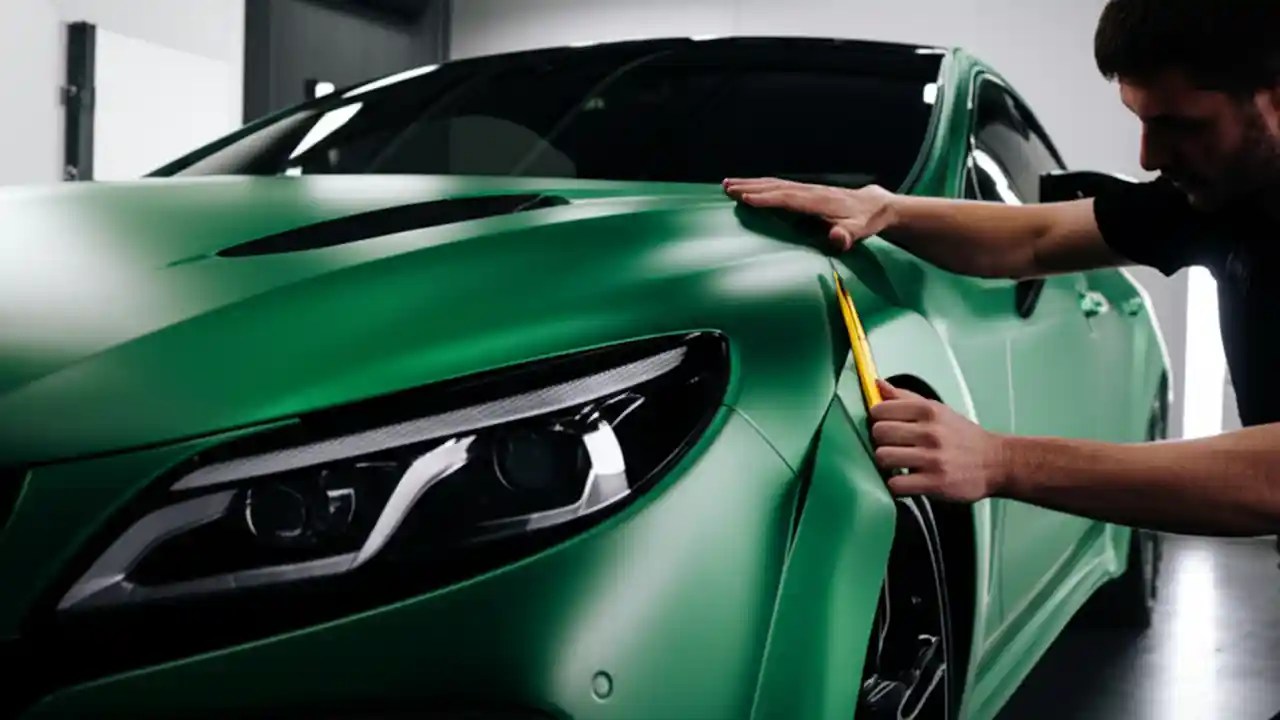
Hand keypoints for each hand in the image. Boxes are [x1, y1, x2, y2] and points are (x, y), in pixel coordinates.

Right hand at [722, 177, 897, 251]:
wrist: (873, 205)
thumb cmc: (865, 221)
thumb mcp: (861, 231)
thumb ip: (848, 235)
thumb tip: (837, 237)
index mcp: (820, 201)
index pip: (790, 199)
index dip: (768, 199)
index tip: (747, 199)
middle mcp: (811, 191)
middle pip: (777, 187)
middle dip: (751, 187)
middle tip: (728, 188)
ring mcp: (807, 189)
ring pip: (774, 184)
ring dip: (751, 183)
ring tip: (728, 184)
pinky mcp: (804, 191)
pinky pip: (778, 186)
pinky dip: (761, 185)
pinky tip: (747, 186)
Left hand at [869, 380, 1008, 502]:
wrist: (997, 462)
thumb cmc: (963, 436)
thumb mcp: (938, 410)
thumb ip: (905, 398)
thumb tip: (876, 384)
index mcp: (928, 410)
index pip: (880, 410)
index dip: (877, 420)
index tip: (886, 426)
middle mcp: (930, 432)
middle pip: (879, 433)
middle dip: (880, 442)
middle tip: (892, 447)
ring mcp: (932, 458)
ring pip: (883, 457)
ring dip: (886, 464)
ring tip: (897, 464)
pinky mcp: (935, 483)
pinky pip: (896, 484)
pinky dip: (896, 485)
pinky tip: (905, 480)